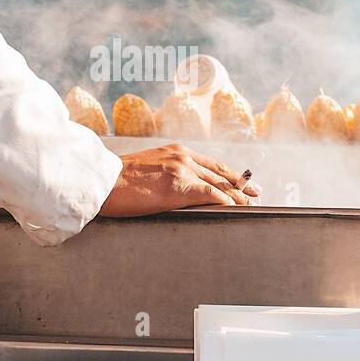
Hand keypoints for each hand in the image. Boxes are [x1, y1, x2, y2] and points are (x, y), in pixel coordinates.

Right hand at [99, 143, 259, 217]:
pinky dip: (225, 201)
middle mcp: (183, 157)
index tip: (243, 181)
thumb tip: (173, 189)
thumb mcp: (146, 169)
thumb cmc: (117, 181)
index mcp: (175, 152)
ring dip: (237, 195)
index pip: (210, 163)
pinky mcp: (179, 186)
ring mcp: (182, 170)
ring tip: (250, 204)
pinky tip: (234, 208)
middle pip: (220, 172)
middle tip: (256, 193)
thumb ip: (164, 173)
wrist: (102, 180)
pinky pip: (210, 194)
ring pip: (219, 183)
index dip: (229, 173)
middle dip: (240, 184)